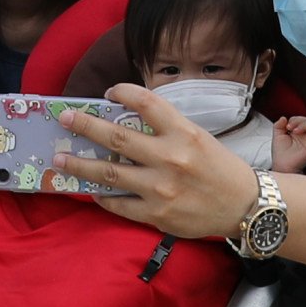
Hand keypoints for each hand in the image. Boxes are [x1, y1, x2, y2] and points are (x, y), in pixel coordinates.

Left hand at [53, 85, 264, 241]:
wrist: (245, 206)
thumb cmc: (220, 168)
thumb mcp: (198, 137)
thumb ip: (166, 130)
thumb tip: (125, 121)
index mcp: (184, 133)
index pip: (146, 102)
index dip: (123, 91)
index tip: (109, 91)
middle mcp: (170, 158)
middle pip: (116, 137)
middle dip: (85, 125)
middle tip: (65, 118)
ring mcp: (161, 189)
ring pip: (109, 173)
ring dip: (81, 163)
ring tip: (61, 158)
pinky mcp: (156, 215)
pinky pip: (119, 204)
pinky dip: (101, 196)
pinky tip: (91, 189)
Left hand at [274, 114, 305, 167]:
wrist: (282, 165)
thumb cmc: (280, 154)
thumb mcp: (277, 136)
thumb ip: (278, 125)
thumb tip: (284, 117)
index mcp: (297, 133)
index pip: (300, 120)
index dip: (294, 119)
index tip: (286, 126)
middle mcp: (305, 136)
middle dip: (299, 120)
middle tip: (289, 127)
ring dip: (305, 124)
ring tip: (295, 130)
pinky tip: (305, 130)